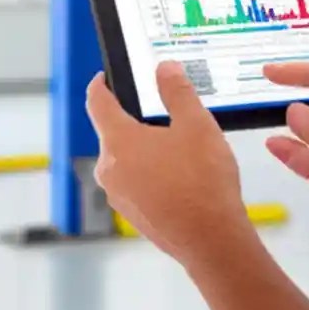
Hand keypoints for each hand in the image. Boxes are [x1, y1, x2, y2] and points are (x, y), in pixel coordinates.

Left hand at [86, 62, 255, 269]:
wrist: (211, 241)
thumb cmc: (203, 183)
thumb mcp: (196, 125)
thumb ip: (177, 91)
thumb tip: (164, 68)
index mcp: (118, 141)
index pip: (97, 102)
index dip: (100, 84)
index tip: (105, 77)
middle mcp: (109, 169)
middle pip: (113, 132)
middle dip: (136, 121)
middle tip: (166, 116)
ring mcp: (118, 195)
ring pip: (125, 160)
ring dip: (145, 150)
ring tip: (180, 151)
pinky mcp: (131, 214)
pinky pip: (135, 183)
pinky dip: (150, 174)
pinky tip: (180, 178)